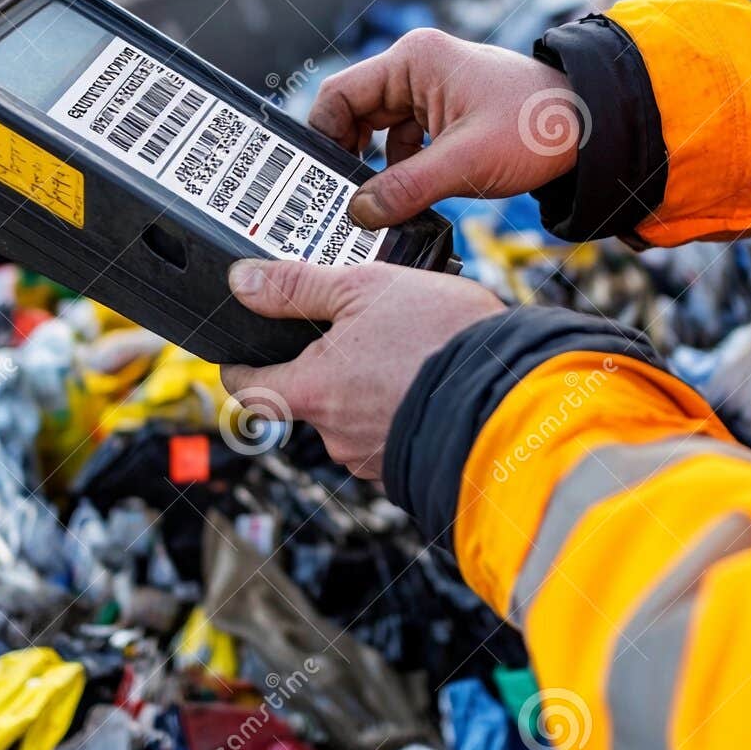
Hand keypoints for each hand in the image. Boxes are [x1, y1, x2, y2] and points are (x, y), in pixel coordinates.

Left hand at [219, 257, 504, 479]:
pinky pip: (392, 436)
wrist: (510, 395)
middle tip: (361, 333)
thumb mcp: (364, 287)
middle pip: (310, 399)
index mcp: (311, 390)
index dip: (240, 368)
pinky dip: (402, 411)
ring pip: (354, 418)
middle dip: (330, 369)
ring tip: (408, 353)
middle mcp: (335, 434)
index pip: (249, 389)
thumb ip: (297, 285)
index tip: (239, 357)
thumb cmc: (440, 341)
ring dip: (370, 390)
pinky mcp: (410, 469)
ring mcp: (372, 457)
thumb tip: (242, 281)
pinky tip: (427, 383)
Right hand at [310, 28, 583, 228]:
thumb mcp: (465, 163)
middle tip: (335, 201)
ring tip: (369, 206)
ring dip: (374, 168)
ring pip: (379, 132)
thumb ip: (405, 189)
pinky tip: (404, 198)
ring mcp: (432, 90)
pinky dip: (399, 170)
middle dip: (345, 157)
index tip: (316, 180)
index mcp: (414, 61)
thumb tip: (358, 212)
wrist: (593, 128)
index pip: (340, 95)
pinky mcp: (447, 114)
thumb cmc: (536, 129)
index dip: (322, 138)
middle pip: (355, 113)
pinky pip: (405, 142)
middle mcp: (417, 69)